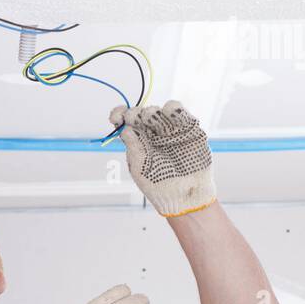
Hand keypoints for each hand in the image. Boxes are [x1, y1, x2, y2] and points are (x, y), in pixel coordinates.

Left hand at [108, 100, 215, 217]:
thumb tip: (125, 129)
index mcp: (137, 142)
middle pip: (140, 114)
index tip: (117, 116)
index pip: (125, 123)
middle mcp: (151, 133)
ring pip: (157, 110)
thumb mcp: (141, 169)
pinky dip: (173, 108)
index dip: (119, 115)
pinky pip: (179, 111)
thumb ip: (134, 148)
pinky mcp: (187, 127)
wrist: (185, 196)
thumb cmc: (160, 186)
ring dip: (152, 112)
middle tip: (134, 118)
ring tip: (151, 119)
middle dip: (135, 114)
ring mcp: (169, 129)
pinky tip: (170, 113)